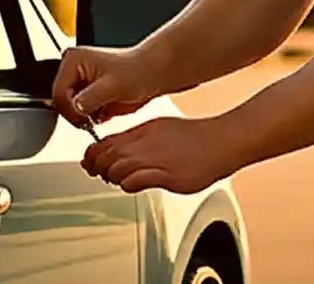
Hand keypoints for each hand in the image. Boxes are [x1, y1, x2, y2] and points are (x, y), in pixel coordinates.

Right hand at [52, 46, 161, 128]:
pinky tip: (104, 110)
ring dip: (85, 115)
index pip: (58, 92)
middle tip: (95, 116)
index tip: (85, 118)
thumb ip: (91, 97)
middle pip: (62, 102)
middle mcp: (72, 68)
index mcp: (73, 59)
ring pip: (70, 109)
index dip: (70, 109)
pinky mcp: (86, 91)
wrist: (151, 74)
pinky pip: (79, 111)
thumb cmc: (137, 71)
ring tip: (103, 110)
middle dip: (78, 113)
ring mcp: (79, 80)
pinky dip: (90, 116)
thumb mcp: (113, 85)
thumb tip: (76, 107)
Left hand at [81, 116, 246, 194]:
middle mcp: (146, 144)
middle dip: (98, 169)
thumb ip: (140, 139)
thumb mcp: (161, 128)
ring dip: (113, 178)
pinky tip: (135, 184)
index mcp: (143, 131)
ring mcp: (155, 160)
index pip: (104, 143)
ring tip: (120, 180)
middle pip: (105, 157)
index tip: (90, 162)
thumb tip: (121, 148)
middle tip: (100, 174)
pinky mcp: (167, 176)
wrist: (223, 141)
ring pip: (116, 170)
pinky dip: (129, 184)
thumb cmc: (197, 136)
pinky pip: (136, 181)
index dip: (92, 156)